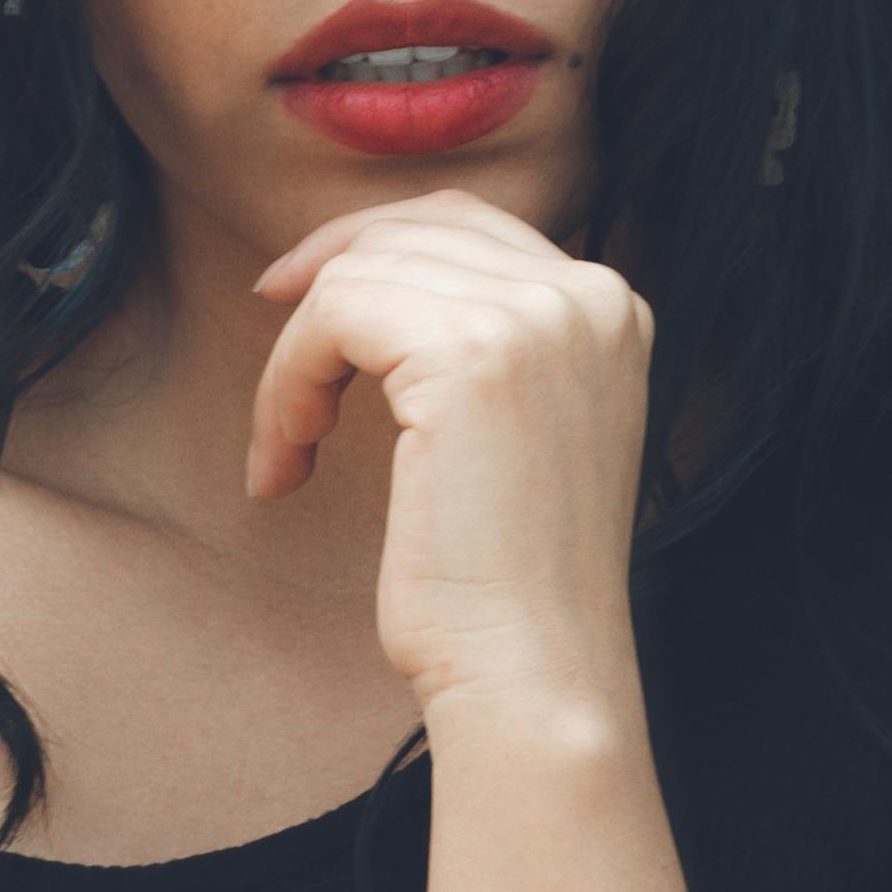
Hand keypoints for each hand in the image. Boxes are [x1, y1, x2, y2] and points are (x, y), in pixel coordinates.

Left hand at [247, 189, 654, 714]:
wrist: (533, 669)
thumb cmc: (510, 578)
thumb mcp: (518, 427)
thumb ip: (481, 341)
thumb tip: (362, 275)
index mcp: (612, 306)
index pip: (463, 221)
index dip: (362, 247)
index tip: (291, 300)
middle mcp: (588, 294)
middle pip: (407, 231)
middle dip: (320, 293)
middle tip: (279, 384)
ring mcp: (536, 317)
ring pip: (358, 274)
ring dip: (297, 363)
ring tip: (291, 449)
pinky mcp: (469, 354)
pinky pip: (332, 317)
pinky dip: (288, 383)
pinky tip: (289, 459)